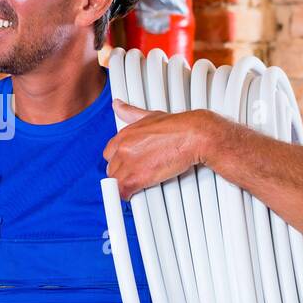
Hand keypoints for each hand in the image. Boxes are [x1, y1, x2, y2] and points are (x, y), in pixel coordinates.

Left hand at [104, 100, 222, 200]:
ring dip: (126, 185)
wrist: (194, 136)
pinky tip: (135, 195)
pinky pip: (122, 193)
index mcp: (125, 134)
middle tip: (139, 175)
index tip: (129, 166)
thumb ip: (130, 112)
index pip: (109, 153)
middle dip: (123, 174)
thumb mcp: (150, 115)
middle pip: (112, 169)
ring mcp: (128, 163)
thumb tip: (118, 105)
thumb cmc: (178, 127)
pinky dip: (128, 196)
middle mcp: (123, 147)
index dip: (119, 162)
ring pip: (116, 182)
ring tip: (141, 185)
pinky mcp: (136, 178)